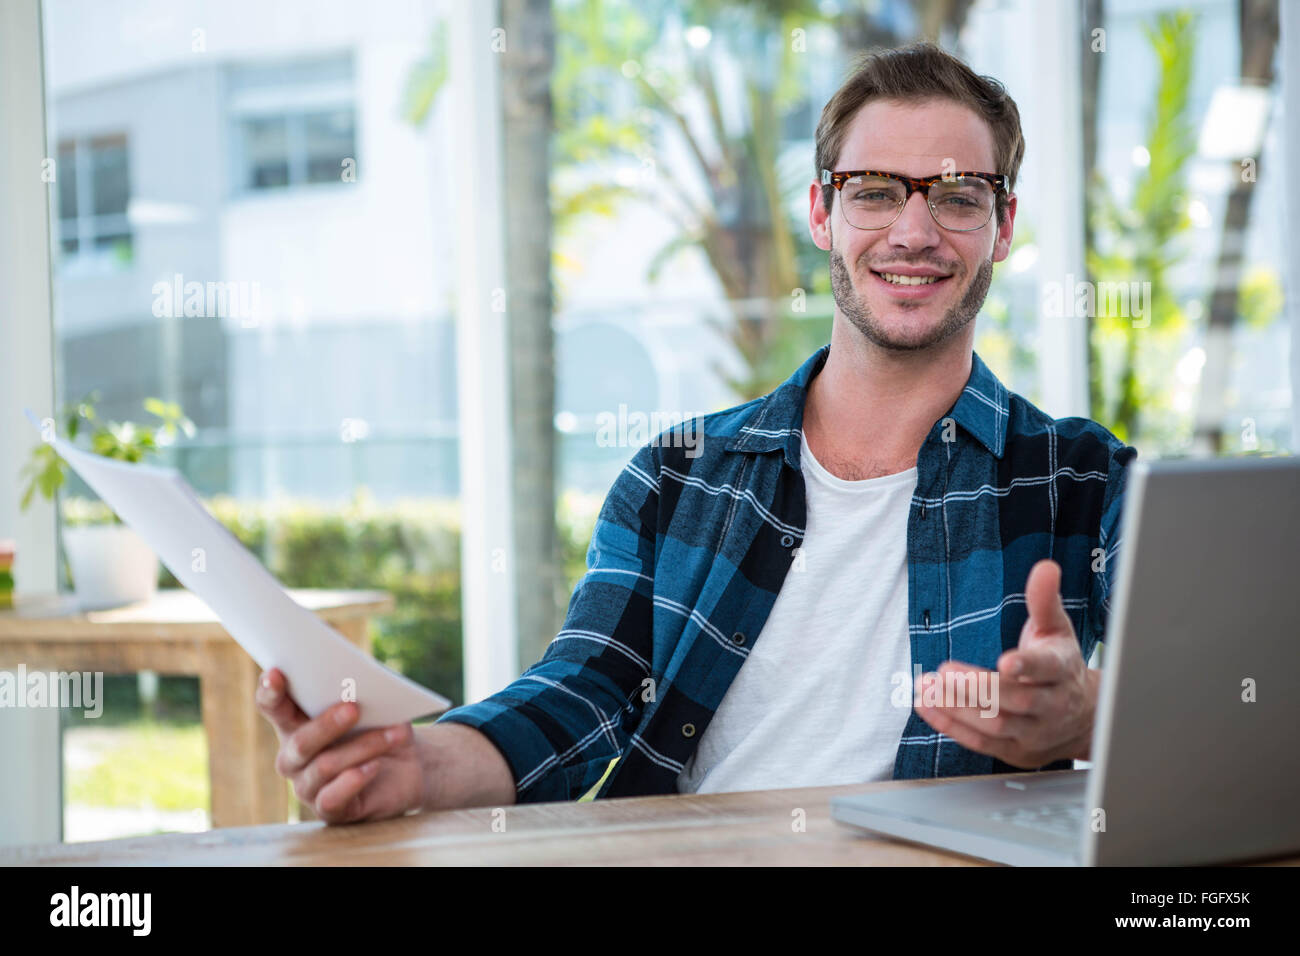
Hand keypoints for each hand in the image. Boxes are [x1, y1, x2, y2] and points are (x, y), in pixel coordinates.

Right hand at [255, 667, 425, 823]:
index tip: (276, 673)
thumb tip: (362, 684)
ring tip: (394, 734)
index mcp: (296, 723)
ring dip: (363, 747)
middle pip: (300, 742)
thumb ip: (359, 692)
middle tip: (353, 708)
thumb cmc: (382, 726)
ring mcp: (307, 785)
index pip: (273, 707)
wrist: (408, 766)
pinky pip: (332, 798)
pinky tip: (373, 767)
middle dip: (327, 724)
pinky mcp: (329, 809)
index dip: (270, 692)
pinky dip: (354, 780)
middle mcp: (293, 757)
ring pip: (324, 767)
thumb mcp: (374, 705)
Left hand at [913, 559, 1099, 767]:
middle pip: (1016, 701)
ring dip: (957, 708)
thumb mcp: (1056, 629)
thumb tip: (1045, 567)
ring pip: (995, 726)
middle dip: (978, 687)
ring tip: (927, 687)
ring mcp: (1034, 733)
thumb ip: (1044, 600)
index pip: (1047, 670)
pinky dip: (950, 726)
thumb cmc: (1061, 665)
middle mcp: (1051, 706)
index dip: (1027, 667)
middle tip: (944, 671)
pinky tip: (927, 706)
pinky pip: (980, 743)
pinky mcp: (1015, 751)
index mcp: (1062, 671)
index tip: (1006, 661)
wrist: (1084, 718)